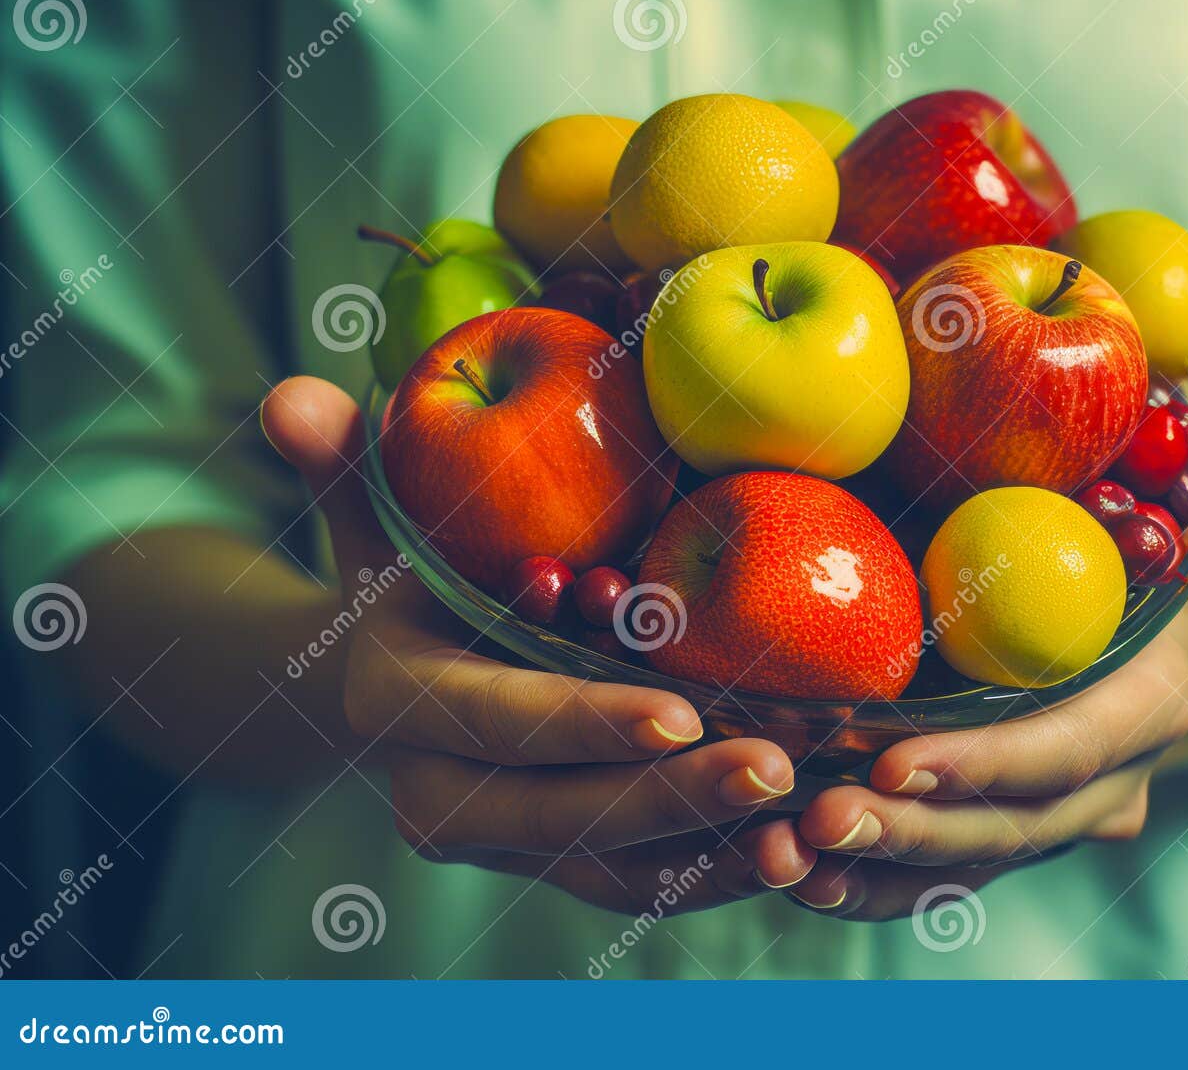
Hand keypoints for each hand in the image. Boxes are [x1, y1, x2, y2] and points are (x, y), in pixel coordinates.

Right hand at [260, 376, 817, 914]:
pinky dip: (710, 877)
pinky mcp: (557, 867)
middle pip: (565, 811)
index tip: (680, 713)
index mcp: (400, 705)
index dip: (585, 722)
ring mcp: (504, 844)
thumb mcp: (371, 527)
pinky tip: (790, 855)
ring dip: (707, 855)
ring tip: (802, 831)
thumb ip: (342, 469)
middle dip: (671, 798)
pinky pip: (635, 888)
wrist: (387, 696)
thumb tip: (292, 391)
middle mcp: (442, 795)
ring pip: (609, 867)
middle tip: (775, 767)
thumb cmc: (403, 588)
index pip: (500, 719)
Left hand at [781, 375, 1187, 919]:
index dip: (987, 762)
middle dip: (912, 829)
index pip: (1064, 751)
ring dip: (876, 869)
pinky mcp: (997, 838)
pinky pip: (933, 881)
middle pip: (1004, 827)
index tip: (897, 757)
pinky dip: (869, 888)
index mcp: (1142, 712)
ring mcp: (1046, 823)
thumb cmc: (1167, 574)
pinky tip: (795, 876)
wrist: (1171, 661)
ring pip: (962, 866)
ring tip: (787, 855)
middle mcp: (1098, 788)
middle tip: (818, 813)